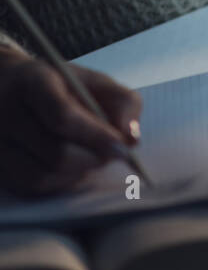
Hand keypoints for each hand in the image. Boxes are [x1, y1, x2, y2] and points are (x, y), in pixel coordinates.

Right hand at [0, 49, 142, 196]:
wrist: (6, 87)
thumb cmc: (59, 85)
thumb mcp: (92, 81)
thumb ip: (122, 102)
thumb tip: (132, 138)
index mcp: (33, 82)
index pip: (62, 115)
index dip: (96, 135)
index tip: (122, 146)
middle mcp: (6, 114)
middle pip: (55, 153)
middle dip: (93, 158)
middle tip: (112, 153)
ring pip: (42, 176)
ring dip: (78, 173)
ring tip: (91, 158)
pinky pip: (31, 188)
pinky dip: (59, 183)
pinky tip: (71, 168)